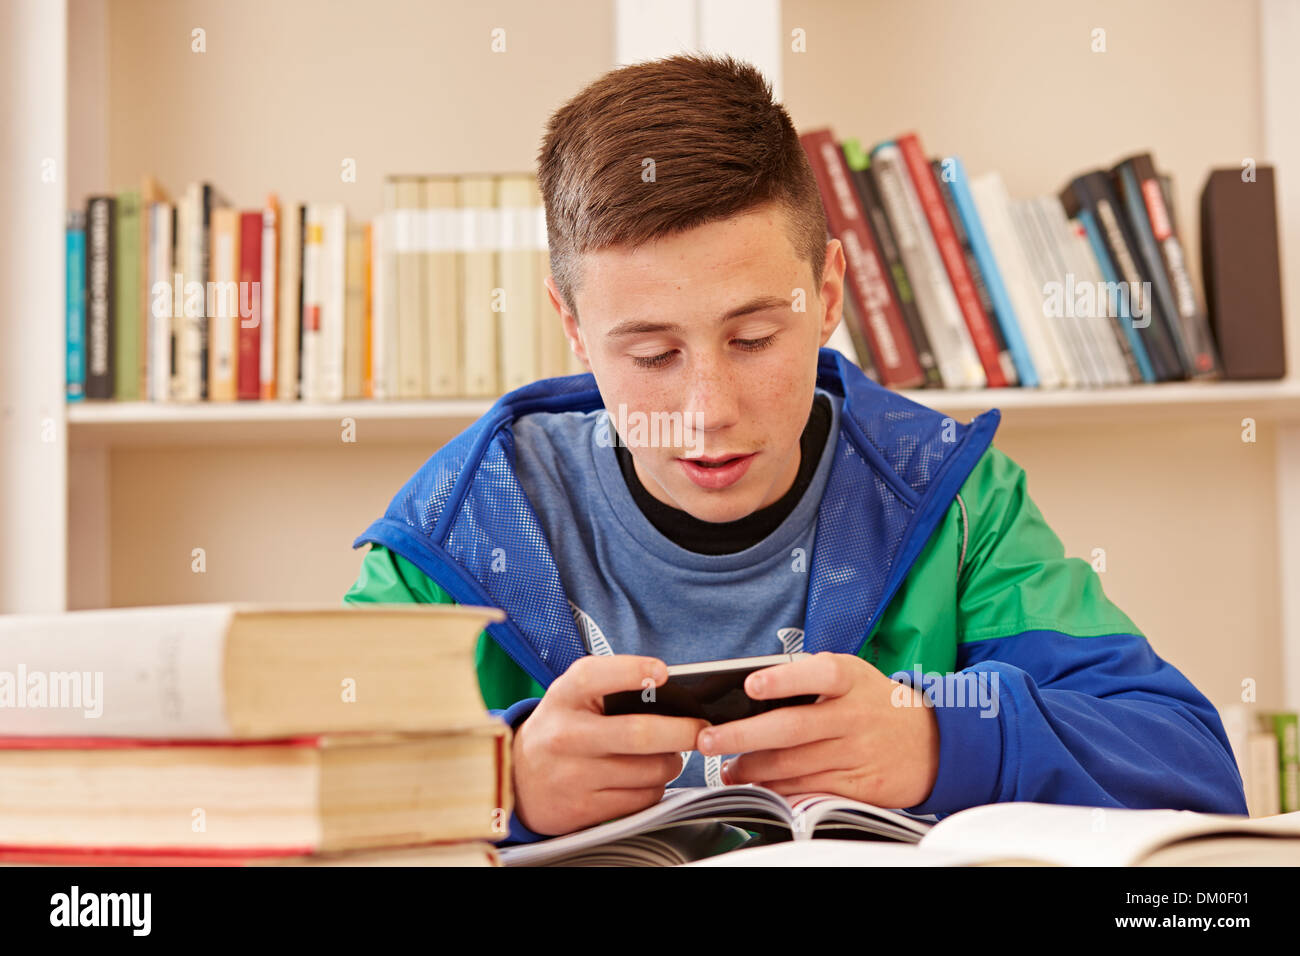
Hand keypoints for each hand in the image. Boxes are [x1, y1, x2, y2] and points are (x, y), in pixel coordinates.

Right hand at [511, 655, 709, 836]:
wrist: (518, 779)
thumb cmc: (561, 728)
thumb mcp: (573, 697)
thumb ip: (612, 686)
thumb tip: (670, 691)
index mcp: (564, 697)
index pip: (596, 676)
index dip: (633, 671)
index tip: (663, 673)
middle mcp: (565, 736)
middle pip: (639, 734)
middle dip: (682, 731)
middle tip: (700, 728)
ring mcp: (574, 776)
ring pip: (649, 771)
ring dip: (671, 762)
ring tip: (667, 753)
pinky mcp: (584, 809)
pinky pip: (642, 798)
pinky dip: (655, 787)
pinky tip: (645, 777)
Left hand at [695, 652, 939, 808]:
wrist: (932, 742)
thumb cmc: (874, 703)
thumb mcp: (852, 677)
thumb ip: (808, 680)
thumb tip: (751, 693)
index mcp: (851, 679)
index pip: (818, 673)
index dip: (784, 680)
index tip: (752, 684)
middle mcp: (855, 715)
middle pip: (793, 728)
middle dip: (744, 735)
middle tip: (709, 740)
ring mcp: (858, 752)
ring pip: (795, 764)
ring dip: (753, 769)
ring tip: (729, 768)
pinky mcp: (861, 785)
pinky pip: (811, 789)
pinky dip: (780, 789)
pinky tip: (761, 785)